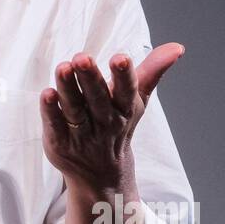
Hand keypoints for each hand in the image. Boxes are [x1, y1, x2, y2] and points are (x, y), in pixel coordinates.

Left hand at [39, 42, 185, 194]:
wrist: (102, 176)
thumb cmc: (118, 125)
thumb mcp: (137, 100)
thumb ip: (152, 71)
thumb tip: (178, 47)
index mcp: (125, 109)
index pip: (126, 91)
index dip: (123, 75)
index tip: (121, 58)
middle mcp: (105, 122)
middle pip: (97, 98)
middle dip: (90, 78)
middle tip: (82, 57)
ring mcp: (82, 134)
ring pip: (74, 109)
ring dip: (67, 88)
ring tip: (62, 67)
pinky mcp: (61, 143)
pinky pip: (55, 125)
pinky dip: (50, 111)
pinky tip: (46, 93)